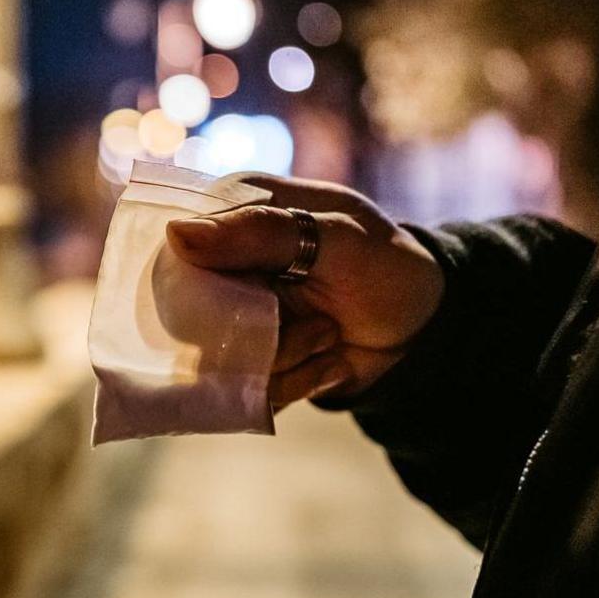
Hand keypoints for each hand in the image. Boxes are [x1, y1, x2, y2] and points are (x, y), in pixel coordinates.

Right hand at [166, 174, 442, 406]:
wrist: (425, 329)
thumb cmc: (385, 264)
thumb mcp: (335, 238)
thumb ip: (258, 232)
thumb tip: (175, 234)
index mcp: (234, 209)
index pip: (174, 240)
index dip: (190, 276)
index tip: (237, 300)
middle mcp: (222, 262)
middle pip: (188, 310)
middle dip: (253, 332)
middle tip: (317, 327)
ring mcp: (232, 314)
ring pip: (216, 358)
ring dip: (286, 359)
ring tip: (329, 336)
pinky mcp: (246, 359)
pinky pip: (243, 388)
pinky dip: (294, 382)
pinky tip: (330, 361)